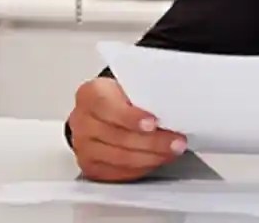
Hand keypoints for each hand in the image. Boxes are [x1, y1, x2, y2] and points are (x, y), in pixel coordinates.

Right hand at [68, 77, 187, 181]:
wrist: (104, 112)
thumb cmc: (120, 98)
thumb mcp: (130, 86)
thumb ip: (144, 95)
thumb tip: (172, 106)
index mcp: (90, 95)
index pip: (107, 106)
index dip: (131, 117)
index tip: (154, 122)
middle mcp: (82, 121)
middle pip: (118, 136)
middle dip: (152, 141)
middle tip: (176, 141)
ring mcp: (84, 146)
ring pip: (120, 157)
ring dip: (151, 156)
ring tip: (171, 151)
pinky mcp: (91, 166)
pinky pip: (119, 172)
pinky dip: (142, 168)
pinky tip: (156, 159)